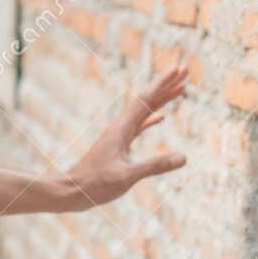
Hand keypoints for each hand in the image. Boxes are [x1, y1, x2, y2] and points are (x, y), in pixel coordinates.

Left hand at [62, 67, 187, 209]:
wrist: (72, 190)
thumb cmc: (96, 184)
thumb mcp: (128, 176)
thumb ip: (155, 166)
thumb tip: (184, 158)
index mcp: (122, 128)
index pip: (147, 99)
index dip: (164, 83)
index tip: (180, 69)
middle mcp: (121, 126)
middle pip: (147, 99)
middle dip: (167, 84)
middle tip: (185, 71)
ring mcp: (120, 134)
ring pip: (145, 110)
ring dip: (162, 98)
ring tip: (180, 89)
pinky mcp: (119, 144)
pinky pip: (140, 125)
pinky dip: (152, 118)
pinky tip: (162, 118)